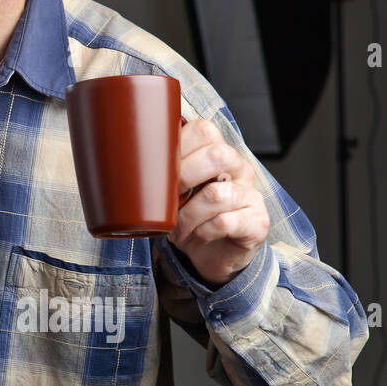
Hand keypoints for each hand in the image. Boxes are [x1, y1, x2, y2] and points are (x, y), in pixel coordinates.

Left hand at [169, 119, 270, 287]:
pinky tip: (197, 235)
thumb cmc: (189, 217)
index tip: (159, 169)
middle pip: (218, 155)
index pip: (204, 130)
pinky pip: (224, 222)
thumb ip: (162, 169)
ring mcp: (251, 195)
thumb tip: (128, 157)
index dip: (177, 148)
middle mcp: (240, 170)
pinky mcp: (257, 223)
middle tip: (168, 199)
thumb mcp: (173, 190)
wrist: (212, 254)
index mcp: (218, 153)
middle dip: (183, 177)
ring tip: (178, 228)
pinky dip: (202, 231)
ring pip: (216, 194)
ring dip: (188, 215)